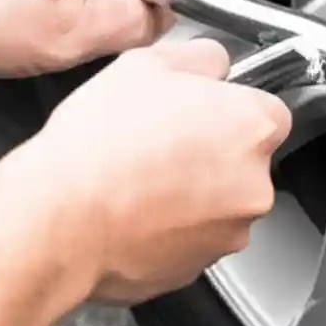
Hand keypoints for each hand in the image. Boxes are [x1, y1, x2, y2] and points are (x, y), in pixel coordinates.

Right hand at [0, 39, 291, 304]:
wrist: (58, 220)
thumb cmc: (99, 145)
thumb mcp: (146, 65)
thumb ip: (199, 58)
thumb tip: (213, 63)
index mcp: (253, 128)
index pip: (267, 111)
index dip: (230, 108)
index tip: (201, 110)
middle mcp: (256, 185)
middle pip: (246, 161)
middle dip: (212, 152)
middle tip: (159, 143)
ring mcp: (230, 232)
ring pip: (220, 203)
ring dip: (192, 192)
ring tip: (138, 178)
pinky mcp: (199, 267)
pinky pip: (192, 239)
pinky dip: (170, 228)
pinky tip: (132, 211)